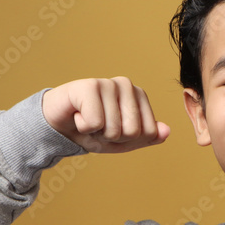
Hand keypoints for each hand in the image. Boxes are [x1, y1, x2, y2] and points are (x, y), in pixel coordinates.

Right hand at [42, 77, 169, 152]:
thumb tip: (166, 131)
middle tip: (97, 125)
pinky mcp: (89, 86)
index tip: (111, 128)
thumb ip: (146, 137)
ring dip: (96, 133)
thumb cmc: (91, 131)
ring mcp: (109, 83)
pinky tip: (77, 115)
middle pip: (133, 131)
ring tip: (87, 119)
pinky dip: (83, 126)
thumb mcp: (122, 141)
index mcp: (139, 96)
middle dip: (112, 137)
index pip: (148, 132)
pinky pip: (95, 122)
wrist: (58, 125)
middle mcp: (127, 85)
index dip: (127, 140)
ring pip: (114, 129)